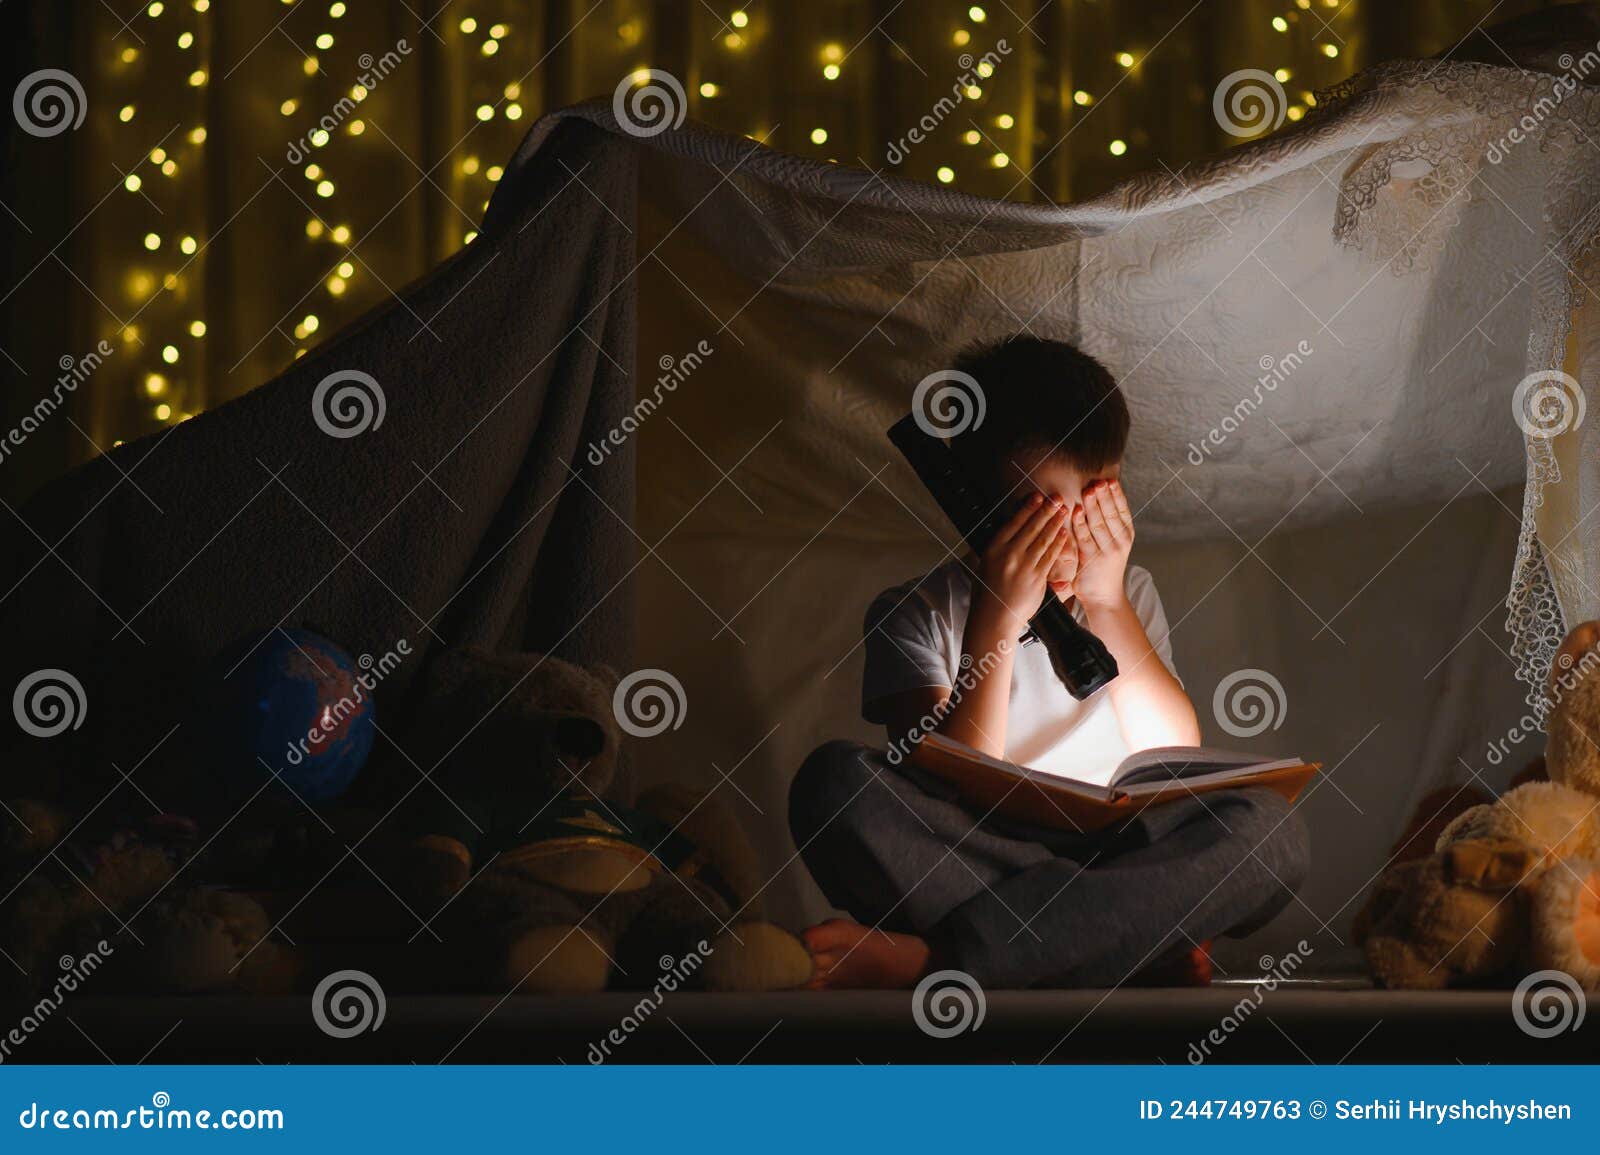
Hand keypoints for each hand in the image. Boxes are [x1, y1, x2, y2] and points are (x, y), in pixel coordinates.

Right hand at [974, 493, 1072, 631]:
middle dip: (1046, 510)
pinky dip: (1058, 543)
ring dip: (1055, 523)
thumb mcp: (985, 564)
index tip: (1037, 497)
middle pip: (1032, 527)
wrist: (994, 617)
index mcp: (994, 549)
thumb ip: (999, 549)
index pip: (1014, 523)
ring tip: (1063, 511)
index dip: (1028, 508)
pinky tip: (1063, 534)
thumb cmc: (987, 592)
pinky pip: (1050, 556)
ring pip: (1043, 539)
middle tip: (1056, 498)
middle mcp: (1010, 554)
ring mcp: (1025, 566)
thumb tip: (1012, 533)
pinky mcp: (1037, 577)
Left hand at [1070, 479, 1133, 610]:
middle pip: (1111, 513)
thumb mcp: (1113, 542)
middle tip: (1098, 481)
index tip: (1110, 480)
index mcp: (1126, 534)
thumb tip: (1099, 496)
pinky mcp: (1092, 559)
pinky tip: (1077, 510)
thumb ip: (1109, 523)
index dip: (1116, 494)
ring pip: (1099, 523)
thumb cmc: (1105, 566)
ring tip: (1089, 489)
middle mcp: (1120, 541)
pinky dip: (1080, 523)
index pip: (1123, 510)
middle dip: (1104, 496)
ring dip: (1093, 505)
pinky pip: (1085, 537)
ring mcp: (1107, 551)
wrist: (1104, 596)